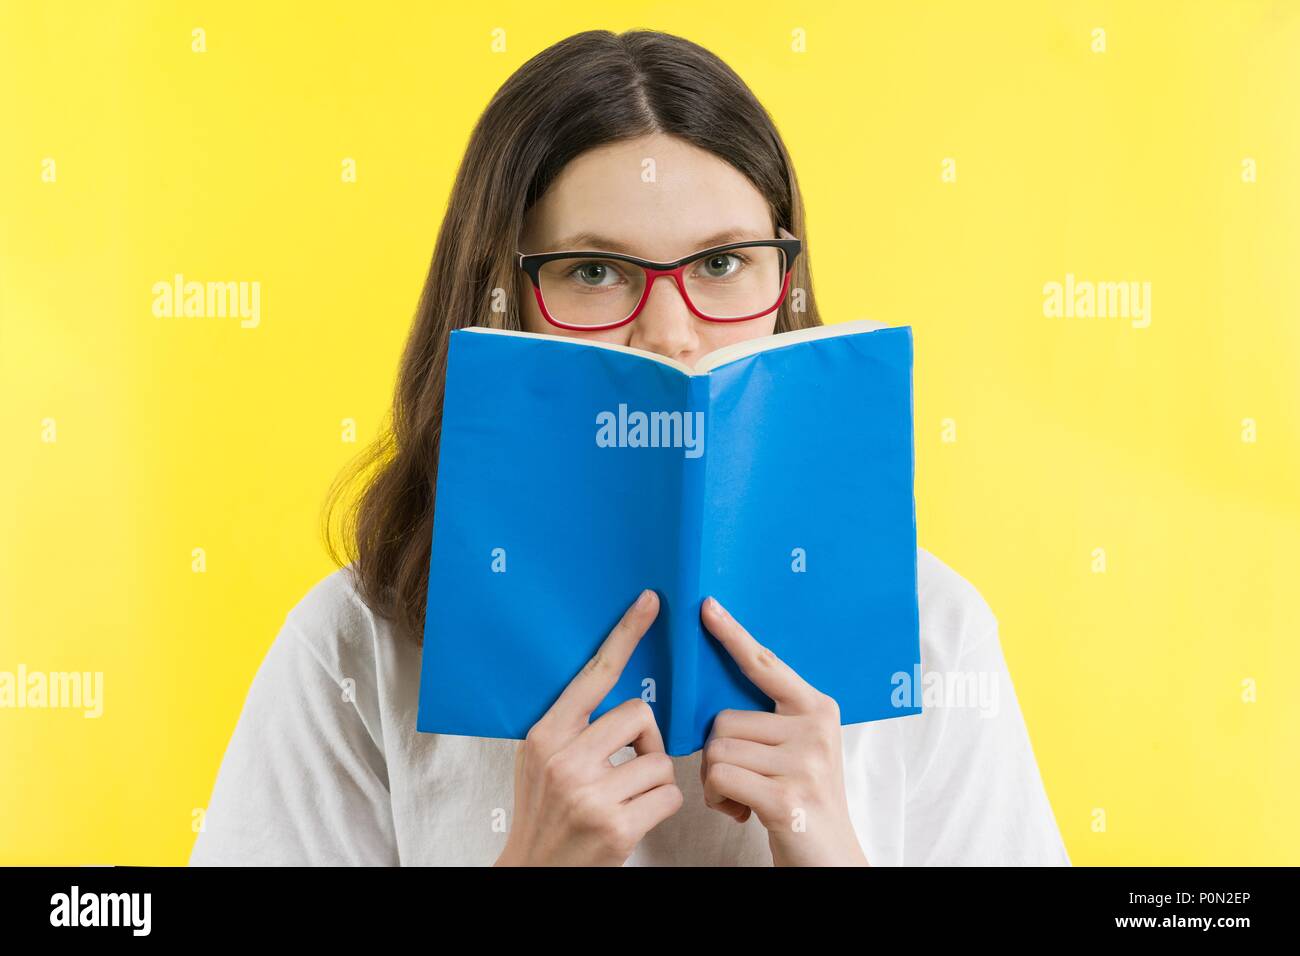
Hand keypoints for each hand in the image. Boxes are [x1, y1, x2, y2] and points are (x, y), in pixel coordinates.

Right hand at [495, 589, 682, 865]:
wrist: (533, 873)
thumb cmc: (544, 814)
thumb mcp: (539, 761)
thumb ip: (570, 728)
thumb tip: (612, 690)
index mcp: (545, 735)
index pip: (593, 675)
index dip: (624, 635)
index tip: (650, 602)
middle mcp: (564, 759)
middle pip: (640, 714)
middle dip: (649, 741)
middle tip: (634, 764)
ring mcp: (589, 793)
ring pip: (661, 760)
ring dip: (656, 779)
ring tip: (630, 797)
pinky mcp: (616, 825)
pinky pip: (669, 795)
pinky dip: (662, 806)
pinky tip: (637, 818)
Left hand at [698, 596, 868, 866]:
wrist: (830, 860)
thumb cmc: (801, 801)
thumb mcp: (796, 751)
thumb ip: (769, 721)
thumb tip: (717, 698)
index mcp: (817, 709)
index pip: (765, 664)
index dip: (732, 636)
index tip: (707, 606)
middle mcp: (815, 728)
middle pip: (723, 720)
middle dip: (720, 756)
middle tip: (746, 782)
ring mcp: (804, 761)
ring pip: (717, 751)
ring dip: (717, 782)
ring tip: (747, 798)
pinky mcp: (787, 794)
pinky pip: (720, 778)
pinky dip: (719, 800)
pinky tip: (743, 814)